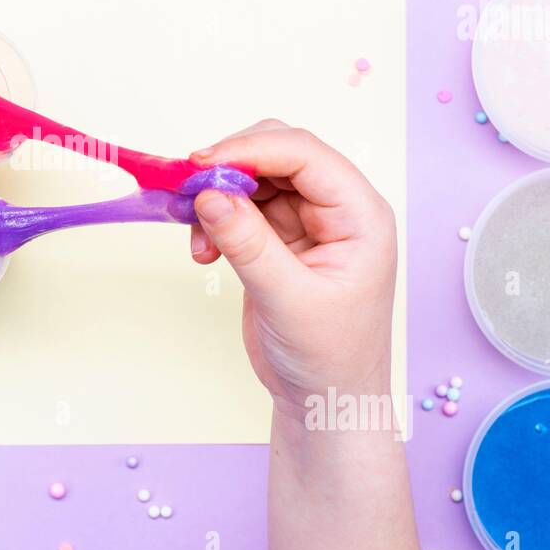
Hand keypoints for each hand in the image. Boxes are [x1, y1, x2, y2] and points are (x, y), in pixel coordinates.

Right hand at [188, 121, 396, 419]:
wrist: (322, 400)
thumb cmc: (328, 357)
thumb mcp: (288, 301)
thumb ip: (249, 244)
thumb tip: (209, 195)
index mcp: (360, 215)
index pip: (305, 155)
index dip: (252, 150)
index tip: (201, 164)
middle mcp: (336, 209)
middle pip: (278, 154)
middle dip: (230, 167)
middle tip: (188, 190)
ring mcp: (306, 221)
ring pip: (252, 178)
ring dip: (216, 197)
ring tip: (197, 238)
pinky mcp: (278, 238)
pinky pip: (239, 207)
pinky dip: (213, 219)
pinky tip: (203, 251)